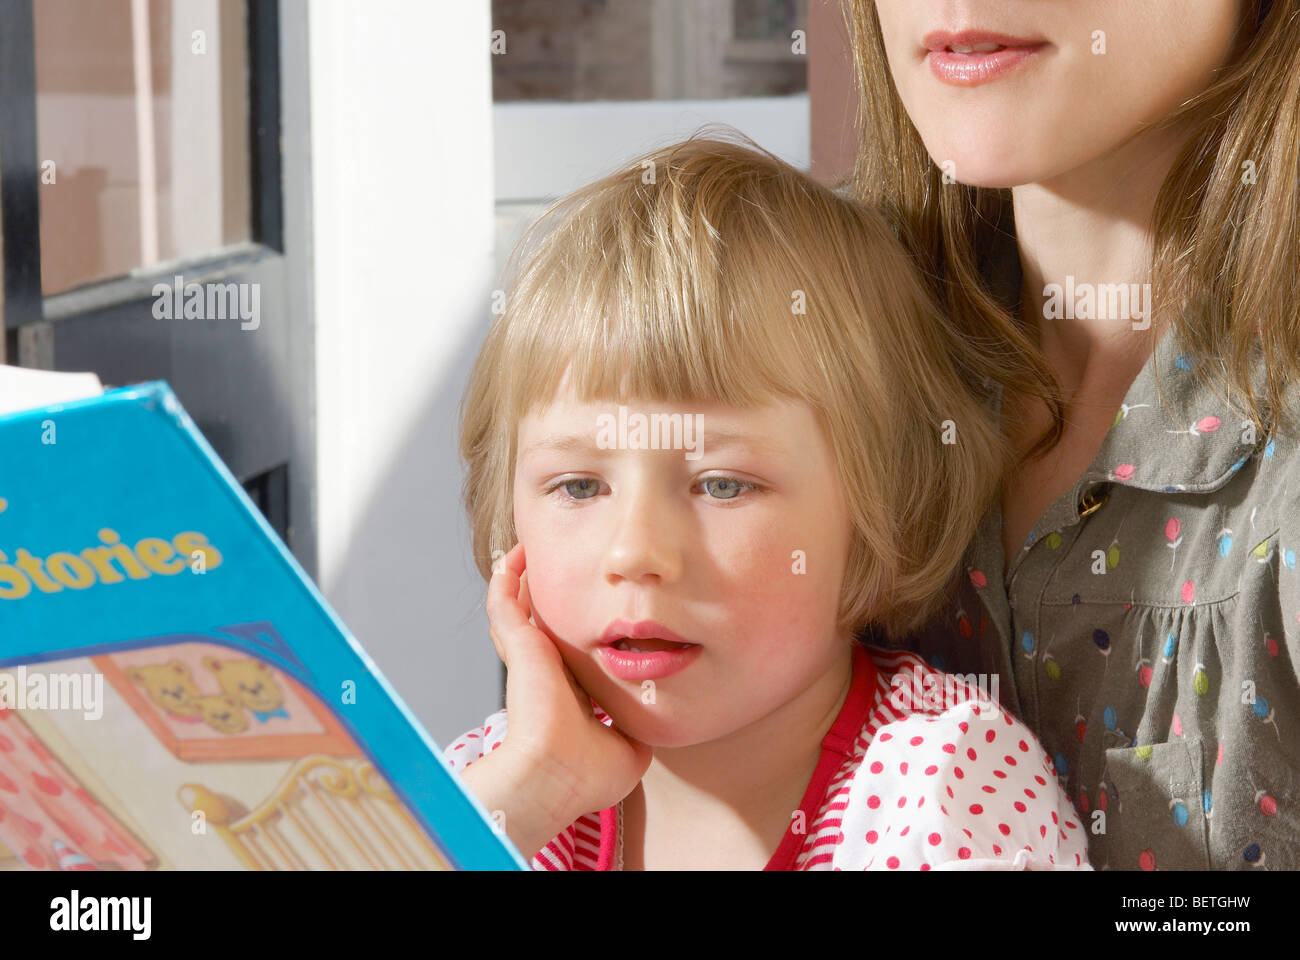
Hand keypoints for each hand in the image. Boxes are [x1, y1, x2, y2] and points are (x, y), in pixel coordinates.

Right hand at [486, 542, 652, 820]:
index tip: (593, 617)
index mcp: (567, 694)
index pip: (569, 657)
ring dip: (521, 581)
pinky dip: (507, 577)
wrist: (561, 773)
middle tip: (552, 571)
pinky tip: (517, 556)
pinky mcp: (518, 645)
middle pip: (541, 626)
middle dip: (544, 599)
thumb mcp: (627, 750)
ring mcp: (526, 658)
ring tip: (529, 554)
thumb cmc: (589, 774)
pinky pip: (504, 601)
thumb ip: (638, 729)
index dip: (578, 635)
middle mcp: (544, 673)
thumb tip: (655, 721)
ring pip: (517, 609)